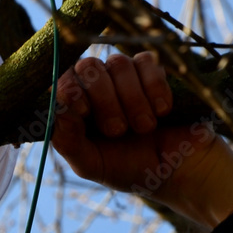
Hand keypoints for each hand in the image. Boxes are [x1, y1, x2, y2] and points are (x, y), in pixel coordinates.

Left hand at [51, 52, 232, 228]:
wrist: (178, 171)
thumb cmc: (129, 168)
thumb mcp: (91, 164)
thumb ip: (67, 141)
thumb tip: (54, 111)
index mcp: (76, 108)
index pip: (62, 81)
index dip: (70, 90)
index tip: (84, 112)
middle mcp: (96, 87)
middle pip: (88, 66)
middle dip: (103, 98)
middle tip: (118, 130)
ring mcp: (125, 77)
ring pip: (118, 63)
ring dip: (132, 99)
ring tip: (144, 128)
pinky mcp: (155, 72)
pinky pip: (148, 62)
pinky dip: (154, 88)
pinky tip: (162, 111)